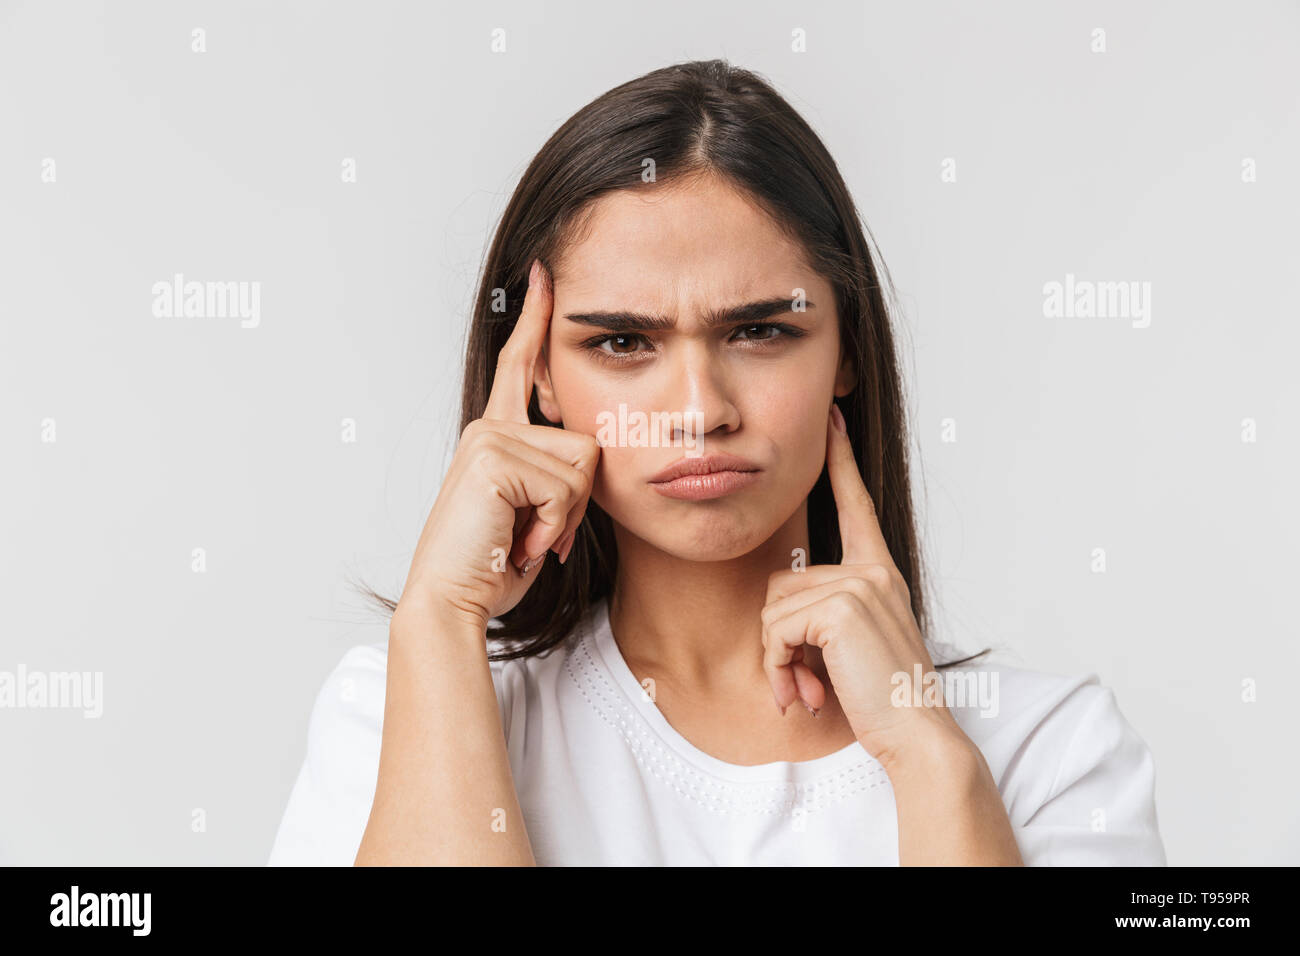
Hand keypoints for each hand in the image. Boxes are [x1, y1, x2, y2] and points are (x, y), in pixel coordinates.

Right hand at [397, 259, 600, 630]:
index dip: (535, 321)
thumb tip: (587, 456)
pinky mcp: (492, 457)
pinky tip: (518, 542)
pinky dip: (552, 526)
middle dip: (577, 502)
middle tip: (537, 534)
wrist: (452, 600)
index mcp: (495, 436)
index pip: (517, 366)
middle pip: (586, 442)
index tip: (545, 274)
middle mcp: (488, 428)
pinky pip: (565, 487)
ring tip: (523, 538)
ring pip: (582, 465)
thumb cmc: (491, 565)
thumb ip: (552, 476)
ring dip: (565, 518)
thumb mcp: (533, 513)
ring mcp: (487, 438)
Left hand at [760, 403, 964, 766]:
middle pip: (781, 584)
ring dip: (777, 661)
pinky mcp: (840, 607)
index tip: (832, 419)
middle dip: (778, 642)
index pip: (855, 506)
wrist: (917, 735)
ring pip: (773, 610)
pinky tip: (806, 692)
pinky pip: (775, 630)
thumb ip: (824, 615)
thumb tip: (776, 616)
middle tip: (801, 683)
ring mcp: (859, 585)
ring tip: (805, 691)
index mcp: (880, 573)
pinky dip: (778, 667)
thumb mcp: (853, 647)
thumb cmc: (885, 700)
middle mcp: (872, 571)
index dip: (841, 461)